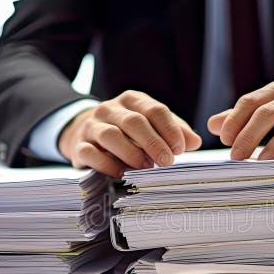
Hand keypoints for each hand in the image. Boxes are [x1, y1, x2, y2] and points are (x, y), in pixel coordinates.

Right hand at [58, 90, 201, 176]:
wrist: (85, 132)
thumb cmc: (128, 132)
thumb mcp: (151, 125)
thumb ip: (174, 132)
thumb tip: (195, 142)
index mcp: (132, 100)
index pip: (154, 110)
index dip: (170, 129)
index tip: (180, 149)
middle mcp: (110, 109)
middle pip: (134, 122)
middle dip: (153, 143)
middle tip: (167, 161)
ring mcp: (92, 126)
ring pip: (111, 136)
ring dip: (132, 153)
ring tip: (146, 167)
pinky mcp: (79, 145)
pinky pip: (91, 154)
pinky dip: (108, 165)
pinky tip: (122, 174)